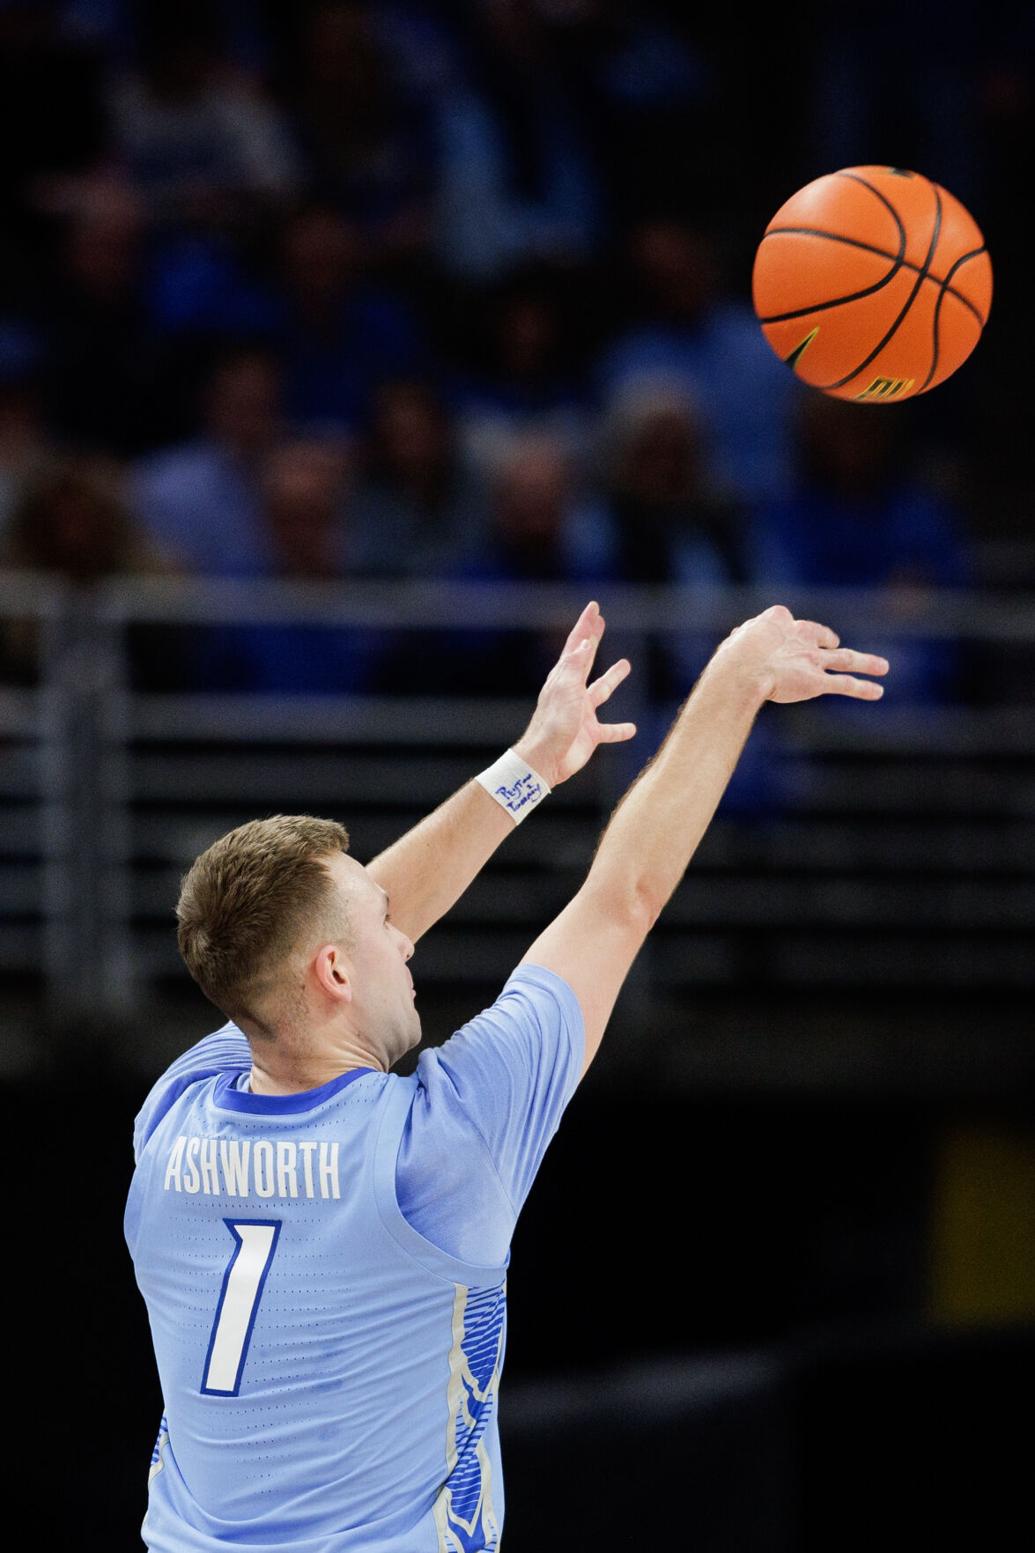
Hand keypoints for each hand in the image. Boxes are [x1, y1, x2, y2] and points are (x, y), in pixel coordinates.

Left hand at [513, 602, 636, 786]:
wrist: (546, 760)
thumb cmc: (554, 724)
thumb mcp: (565, 691)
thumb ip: (575, 667)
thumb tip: (584, 643)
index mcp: (564, 679)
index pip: (577, 646)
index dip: (585, 626)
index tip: (594, 608)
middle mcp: (573, 692)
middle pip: (586, 660)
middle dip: (593, 640)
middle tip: (600, 622)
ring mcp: (582, 713)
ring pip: (601, 691)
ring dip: (612, 678)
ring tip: (625, 665)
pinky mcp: (590, 734)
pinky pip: (609, 730)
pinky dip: (620, 729)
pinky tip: (631, 729)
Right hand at [714, 604, 889, 703]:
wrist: (742, 669)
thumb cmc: (731, 658)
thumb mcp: (733, 642)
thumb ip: (741, 640)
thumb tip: (738, 637)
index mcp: (777, 622)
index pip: (785, 622)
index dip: (784, 632)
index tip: (780, 640)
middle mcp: (799, 637)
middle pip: (821, 637)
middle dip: (829, 641)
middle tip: (836, 643)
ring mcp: (811, 659)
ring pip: (844, 659)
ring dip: (866, 662)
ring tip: (884, 667)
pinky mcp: (817, 681)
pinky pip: (844, 684)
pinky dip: (862, 688)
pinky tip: (878, 692)